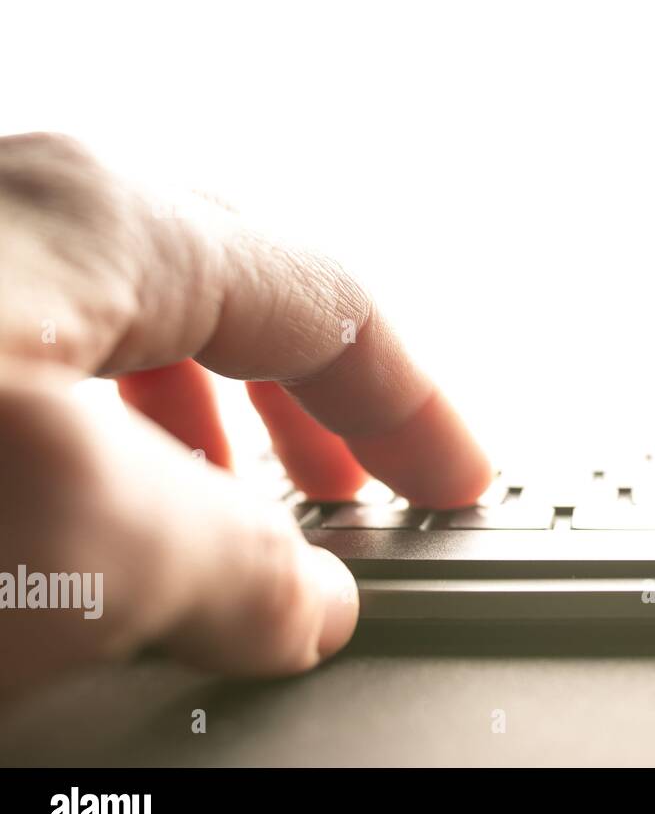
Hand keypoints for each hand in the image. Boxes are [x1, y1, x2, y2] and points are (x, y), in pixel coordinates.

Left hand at [0, 133, 491, 695]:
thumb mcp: (83, 538)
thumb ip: (235, 572)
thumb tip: (308, 605)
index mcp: (114, 222)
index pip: (332, 308)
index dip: (414, 409)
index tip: (453, 484)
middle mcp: (31, 209)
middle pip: (236, 298)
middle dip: (315, 404)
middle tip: (358, 492)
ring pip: (129, 324)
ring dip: (204, 422)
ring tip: (222, 503)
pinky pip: (41, 354)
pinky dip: (102, 431)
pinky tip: (77, 496)